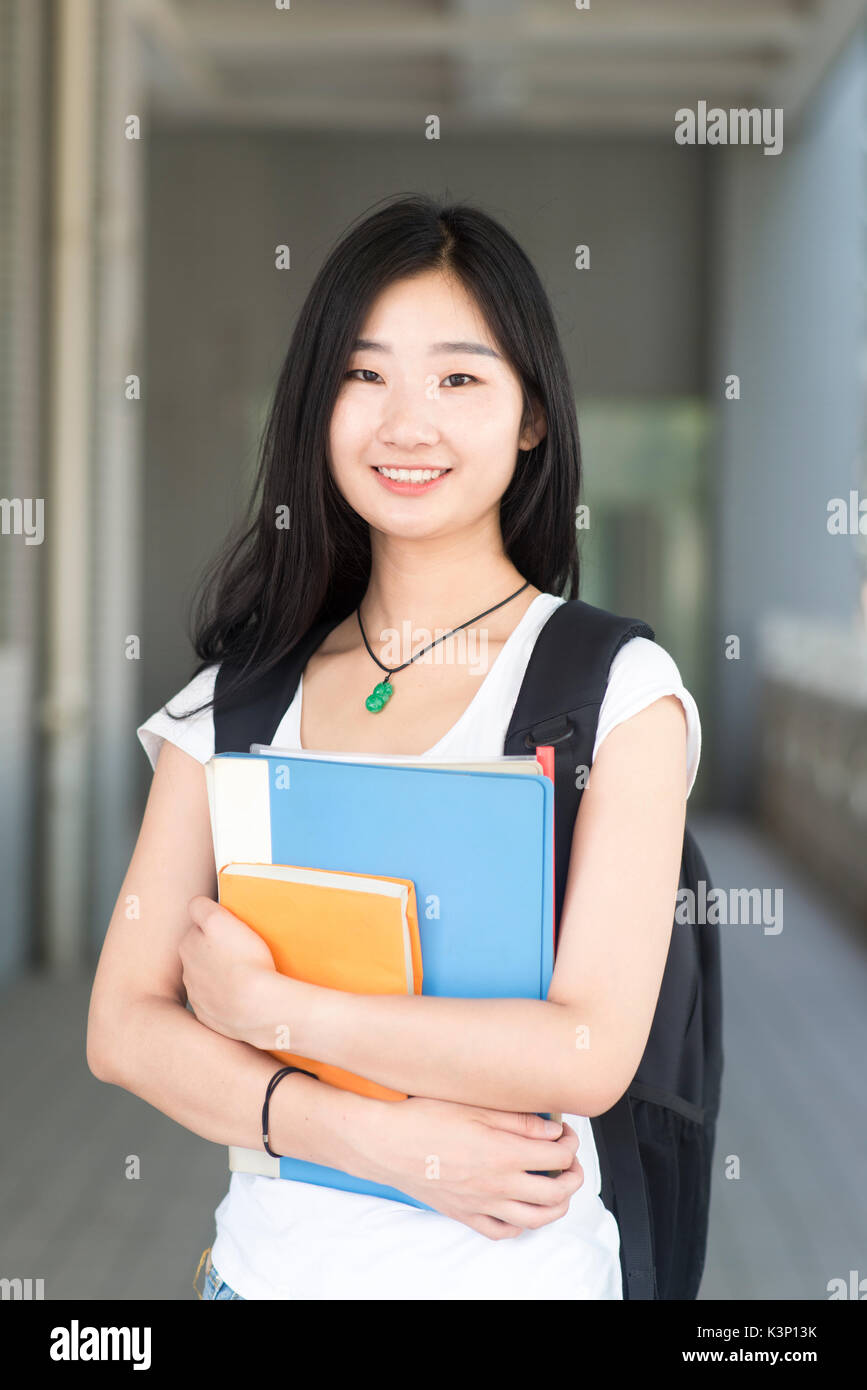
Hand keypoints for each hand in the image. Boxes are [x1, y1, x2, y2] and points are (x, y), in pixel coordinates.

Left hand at [180, 896, 279, 1046]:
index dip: (215, 920)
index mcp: (188, 944)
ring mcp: (198, 994)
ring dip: (219, 973)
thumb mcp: (218, 920)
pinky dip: (225, 997)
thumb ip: (201, 907)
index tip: (230, 926)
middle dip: (214, 948)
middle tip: (240, 949)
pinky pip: (216, 1001)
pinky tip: (242, 995)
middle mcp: (187, 969)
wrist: (256, 1006)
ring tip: (245, 974)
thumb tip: (195, 906)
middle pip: (200, 949)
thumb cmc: (243, 960)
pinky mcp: (209, 1015)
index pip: (198, 922)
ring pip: (207, 976)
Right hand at [361, 1095, 583, 1239]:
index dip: (571, 1144)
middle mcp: (498, 1185)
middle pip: (556, 1193)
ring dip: (556, 1206)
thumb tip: (551, 1130)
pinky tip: (521, 1210)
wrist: (384, 1143)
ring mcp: (482, 1204)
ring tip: (557, 1189)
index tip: (565, 1134)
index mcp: (504, 1154)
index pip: (558, 1157)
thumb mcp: (475, 1107)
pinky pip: (502, 1232)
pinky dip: (520, 1225)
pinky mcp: (464, 1214)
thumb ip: (518, 1121)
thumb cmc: (424, 1118)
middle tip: (570, 1161)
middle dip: (573, 1177)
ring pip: (536, 1219)